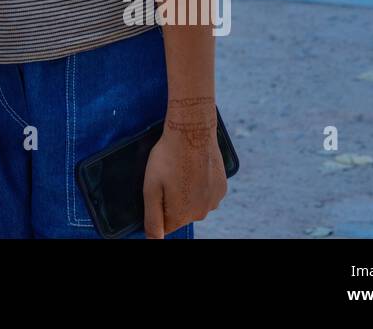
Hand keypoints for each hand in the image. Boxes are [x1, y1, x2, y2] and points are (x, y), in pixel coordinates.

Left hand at [141, 108, 227, 237]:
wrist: (192, 131)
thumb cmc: (168, 157)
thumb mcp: (150, 188)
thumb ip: (152, 219)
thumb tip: (154, 241)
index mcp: (182, 216)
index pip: (165, 225)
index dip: (157, 207)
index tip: (157, 187)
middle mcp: (201, 213)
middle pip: (180, 214)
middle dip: (171, 199)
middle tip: (166, 175)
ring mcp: (214, 200)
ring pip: (194, 202)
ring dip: (186, 190)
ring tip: (180, 168)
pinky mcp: (222, 187)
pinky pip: (206, 191)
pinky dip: (199, 183)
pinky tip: (193, 167)